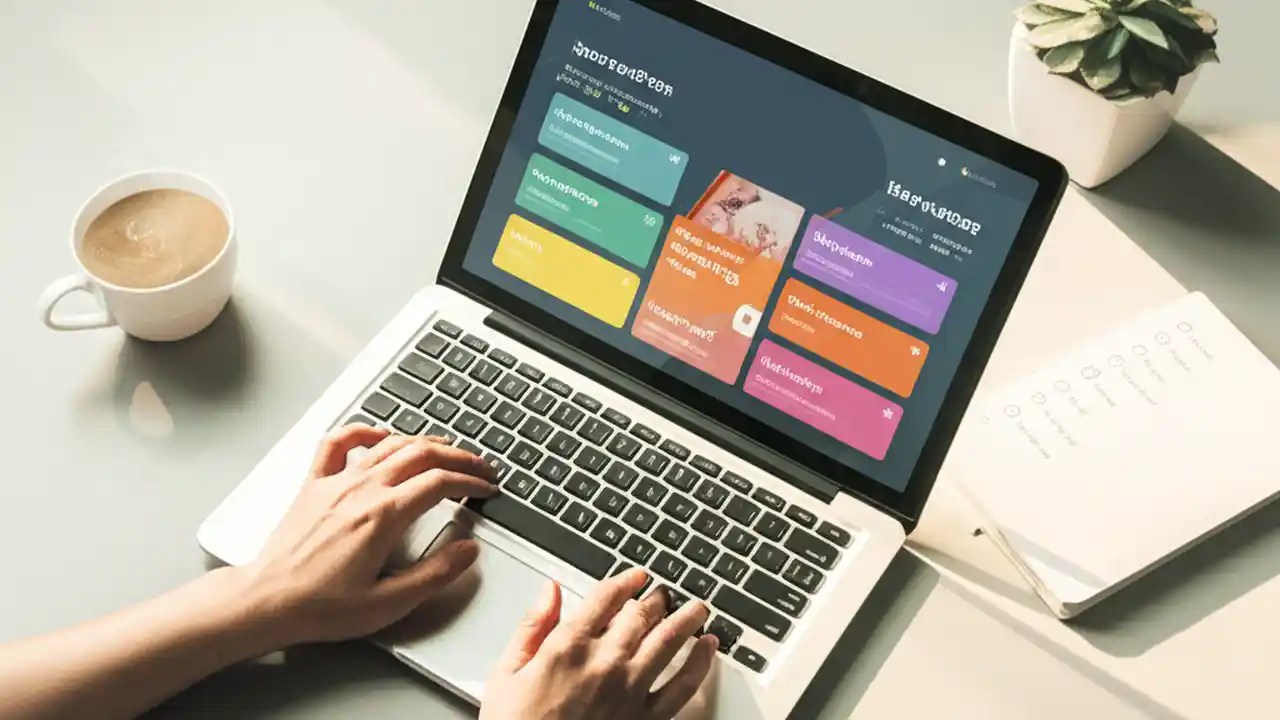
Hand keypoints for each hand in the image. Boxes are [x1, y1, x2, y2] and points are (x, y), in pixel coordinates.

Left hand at [239, 425, 496, 646]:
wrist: (266, 601)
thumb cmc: (320, 606)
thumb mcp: (389, 603)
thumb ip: (435, 574)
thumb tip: (468, 551)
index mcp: (383, 517)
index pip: (440, 483)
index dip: (471, 482)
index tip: (486, 488)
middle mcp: (362, 490)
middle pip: (421, 454)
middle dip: (458, 457)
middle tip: (478, 467)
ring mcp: (336, 482)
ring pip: (390, 444)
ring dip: (424, 441)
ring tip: (446, 449)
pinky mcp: (314, 484)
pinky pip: (339, 442)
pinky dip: (364, 430)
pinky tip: (380, 433)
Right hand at [481, 568, 718, 719]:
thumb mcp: (506, 672)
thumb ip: (532, 626)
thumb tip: (550, 590)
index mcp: (568, 647)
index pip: (606, 597)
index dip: (626, 580)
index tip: (638, 575)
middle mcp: (604, 663)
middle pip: (642, 616)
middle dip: (657, 599)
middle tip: (666, 592)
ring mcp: (629, 691)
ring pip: (669, 642)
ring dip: (687, 619)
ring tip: (698, 607)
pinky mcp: (645, 719)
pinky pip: (683, 686)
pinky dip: (701, 663)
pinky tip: (709, 649)